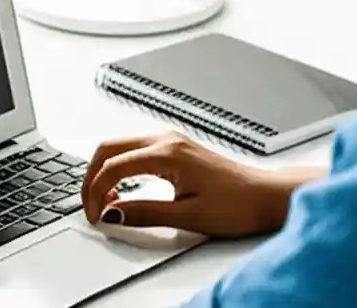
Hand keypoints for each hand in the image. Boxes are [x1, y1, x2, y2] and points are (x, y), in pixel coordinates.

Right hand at [81, 132, 319, 237]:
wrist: (266, 196)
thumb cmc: (238, 205)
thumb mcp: (187, 216)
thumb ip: (144, 213)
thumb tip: (112, 214)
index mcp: (167, 154)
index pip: (113, 167)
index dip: (96, 193)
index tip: (95, 216)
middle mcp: (166, 140)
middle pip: (108, 149)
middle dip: (91, 178)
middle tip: (90, 206)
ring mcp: (170, 140)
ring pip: (119, 146)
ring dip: (104, 171)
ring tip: (105, 202)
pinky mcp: (174, 147)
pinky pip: (133, 150)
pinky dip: (119, 167)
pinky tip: (122, 190)